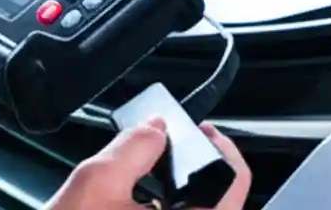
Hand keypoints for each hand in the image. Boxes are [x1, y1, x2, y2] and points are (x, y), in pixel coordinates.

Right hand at [46, 120, 250, 209]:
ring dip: (179, 197)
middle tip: (167, 151)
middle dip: (193, 171)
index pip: (234, 182)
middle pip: (216, 202)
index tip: (201, 132)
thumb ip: (133, 148)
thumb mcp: (97, 182)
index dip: (220, 148)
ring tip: (150, 181)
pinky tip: (137, 208)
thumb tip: (154, 129)